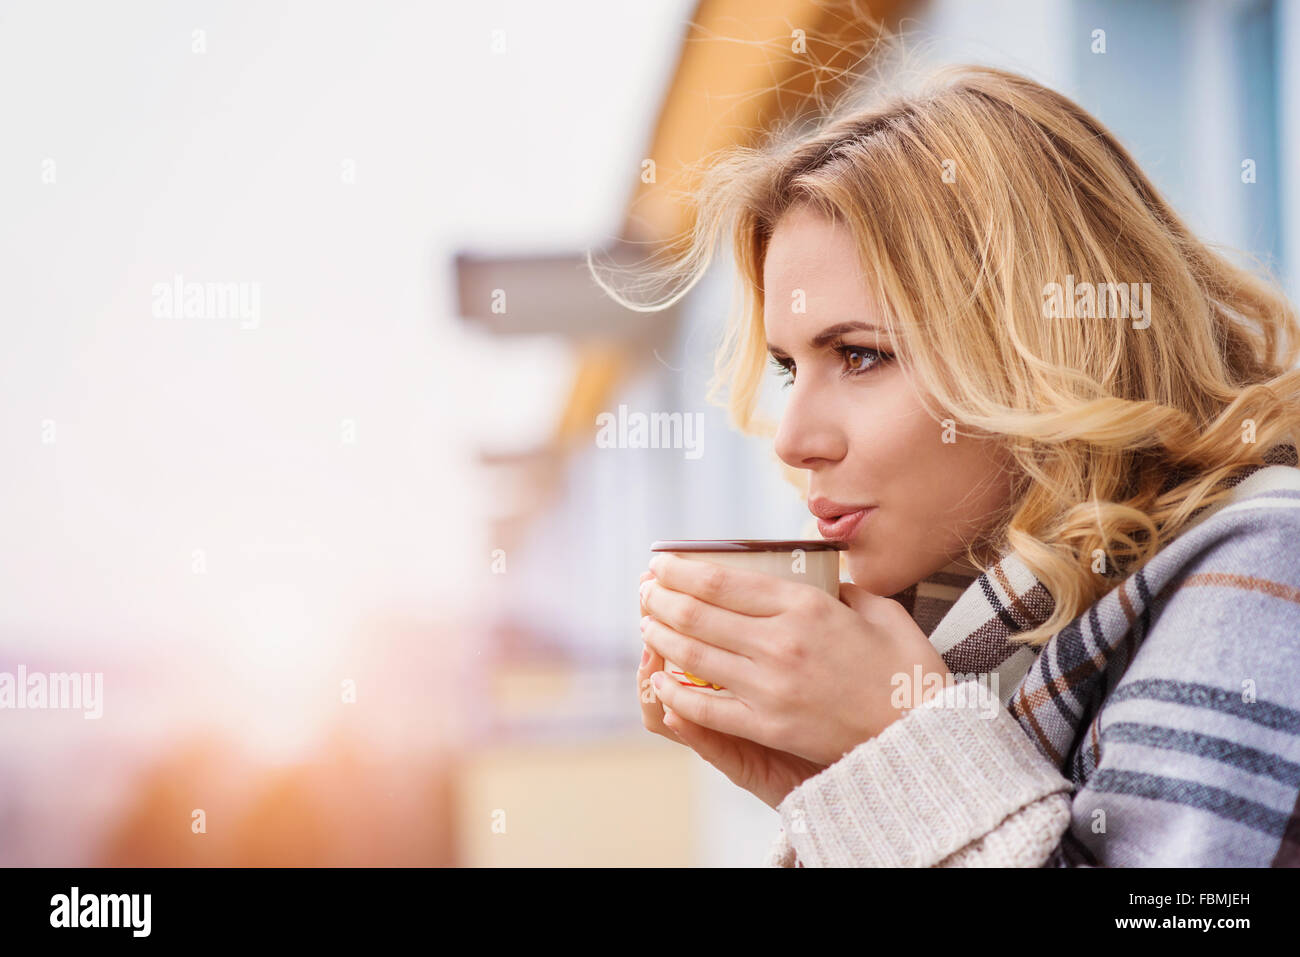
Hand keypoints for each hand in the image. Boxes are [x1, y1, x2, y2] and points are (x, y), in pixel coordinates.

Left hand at [640, 553, 951, 766]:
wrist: (919, 735)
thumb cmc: (905, 670)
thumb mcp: (880, 609)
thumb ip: (843, 589)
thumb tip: (820, 577)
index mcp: (805, 607)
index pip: (721, 581)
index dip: (680, 570)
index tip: (660, 563)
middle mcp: (780, 642)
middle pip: (696, 613)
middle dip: (659, 598)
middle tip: (643, 590)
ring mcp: (770, 686)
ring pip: (693, 655)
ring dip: (661, 636)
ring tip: (646, 624)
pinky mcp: (767, 725)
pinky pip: (705, 707)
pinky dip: (675, 691)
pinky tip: (659, 679)